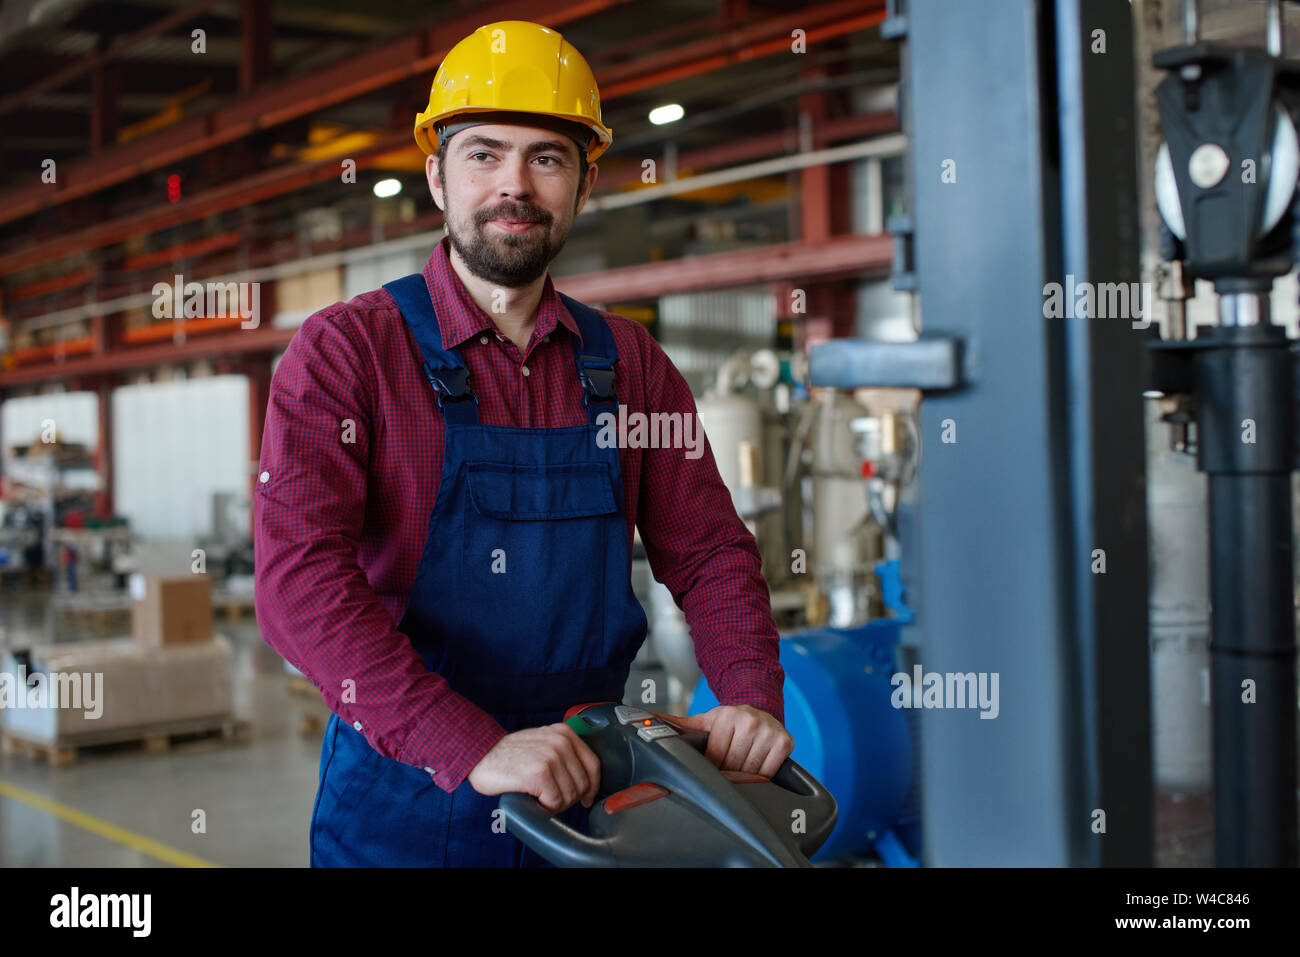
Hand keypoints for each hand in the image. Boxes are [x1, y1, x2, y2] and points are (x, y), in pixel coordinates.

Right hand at [467, 723, 600, 812]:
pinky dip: (545, 807)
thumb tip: (585, 782)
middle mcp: (561, 742)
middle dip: (569, 798)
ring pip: (570, 796)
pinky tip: (533, 799)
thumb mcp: (543, 743)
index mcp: (565, 733)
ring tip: (538, 797)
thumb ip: (564, 753)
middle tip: (550, 799)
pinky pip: (555, 802)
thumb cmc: (510, 755)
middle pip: (583, 784)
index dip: (592, 787)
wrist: (480, 756)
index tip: (585, 798)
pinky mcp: (540, 773)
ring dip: (555, 804)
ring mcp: (552, 757)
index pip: (593, 765)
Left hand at [664, 705, 793, 778]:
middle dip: (728, 771)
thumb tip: (650, 722)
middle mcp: (749, 721)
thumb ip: (678, 725)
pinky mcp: (785, 742)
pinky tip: (756, 764)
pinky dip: (762, 775)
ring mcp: (768, 732)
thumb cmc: (729, 721)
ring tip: (741, 763)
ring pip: (751, 771)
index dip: (712, 766)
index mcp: (726, 716)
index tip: (713, 763)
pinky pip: (769, 772)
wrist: (760, 709)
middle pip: (732, 766)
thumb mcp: (704, 722)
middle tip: (728, 764)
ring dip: (745, 775)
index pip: (714, 757)